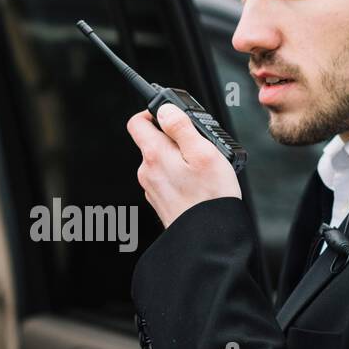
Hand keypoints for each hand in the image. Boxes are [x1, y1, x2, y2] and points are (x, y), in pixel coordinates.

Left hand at [127, 103, 241, 227]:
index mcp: (154, 155)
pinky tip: (198, 184)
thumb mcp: (204, 152)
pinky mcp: (161, 201)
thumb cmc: (210, 198)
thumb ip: (181, 127)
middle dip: (173, 138)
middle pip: (152, 141)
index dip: (152, 112)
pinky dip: (180, 176)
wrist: (208, 239)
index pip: (137, 122)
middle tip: (198, 145)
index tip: (171, 115)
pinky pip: (167, 179)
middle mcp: (147, 171)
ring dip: (179, 159)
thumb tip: (165, 110)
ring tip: (202, 169)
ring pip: (161, 161)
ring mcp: (152, 188)